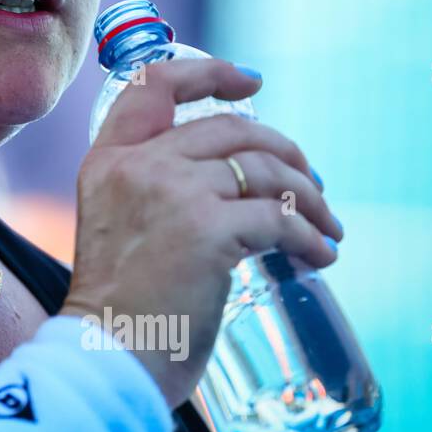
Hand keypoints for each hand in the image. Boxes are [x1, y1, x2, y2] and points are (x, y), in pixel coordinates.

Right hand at [60, 58, 342, 408]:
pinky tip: (320, 256)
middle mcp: (137, 165)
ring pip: (264, 170)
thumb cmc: (120, 307)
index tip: (252, 83)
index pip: (153, 85)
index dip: (208, 73)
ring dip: (308, 198)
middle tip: (310, 184)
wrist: (105, 357)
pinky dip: (310, 238)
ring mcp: (172, 193)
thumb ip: (153, 190)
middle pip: (229, 128)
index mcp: (107, 160)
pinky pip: (279, 220)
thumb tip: (233, 177)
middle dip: (284, 150)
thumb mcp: (119, 225)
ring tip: (325, 228)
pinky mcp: (208, 230)